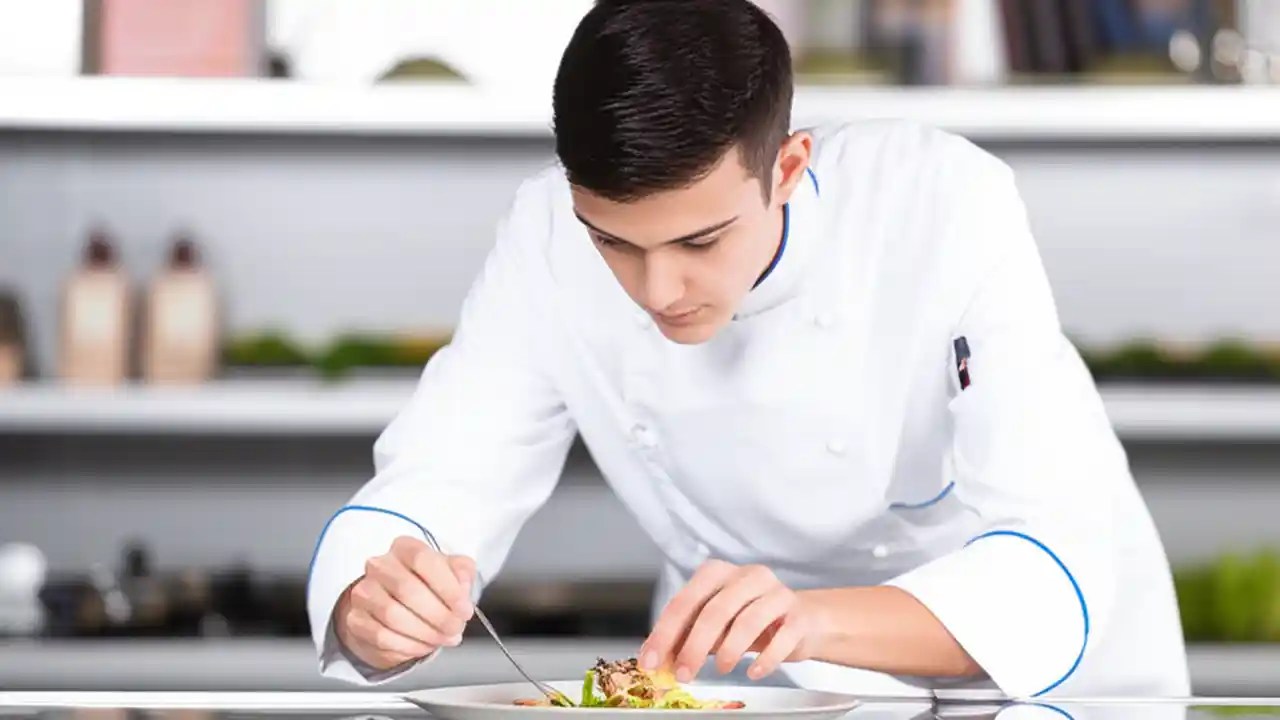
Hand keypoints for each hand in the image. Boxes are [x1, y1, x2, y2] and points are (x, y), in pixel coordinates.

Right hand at [334, 536, 475, 670]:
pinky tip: (423, 645)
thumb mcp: (451, 572)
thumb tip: (463, 586)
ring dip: (424, 632)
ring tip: (442, 638)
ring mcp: (364, 592)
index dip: (448, 588)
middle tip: (455, 628)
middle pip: (407, 590)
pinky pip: (381, 636)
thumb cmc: (425, 586)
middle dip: (439, 615)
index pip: (423, 560)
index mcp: (404, 548)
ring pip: (393, 615)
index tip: (464, 609)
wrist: (392, 607)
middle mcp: (379, 566)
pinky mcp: (356, 619)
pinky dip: (408, 645)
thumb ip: (462, 572)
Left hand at [639, 559, 824, 682]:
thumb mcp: (716, 626)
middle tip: (684, 673)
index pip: (685, 601)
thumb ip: (686, 637)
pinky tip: (753, 672)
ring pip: (747, 621)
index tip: (651, 660)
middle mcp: (747, 576)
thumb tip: (657, 659)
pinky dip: (765, 658)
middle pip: (714, 610)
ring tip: (720, 669)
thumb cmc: (752, 621)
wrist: (803, 621)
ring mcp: (776, 593)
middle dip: (694, 646)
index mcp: (718, 573)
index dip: (665, 633)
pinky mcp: (799, 614)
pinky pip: (782, 637)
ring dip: (729, 651)